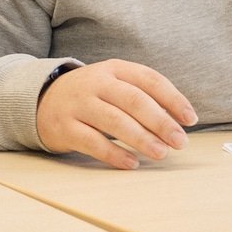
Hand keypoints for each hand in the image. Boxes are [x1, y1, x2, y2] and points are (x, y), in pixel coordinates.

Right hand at [38, 61, 197, 170]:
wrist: (41, 100)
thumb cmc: (91, 95)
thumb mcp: (114, 83)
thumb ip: (141, 94)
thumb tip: (176, 120)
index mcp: (115, 68)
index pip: (150, 80)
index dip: (173, 99)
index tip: (190, 119)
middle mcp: (97, 83)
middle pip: (135, 101)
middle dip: (161, 122)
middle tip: (180, 141)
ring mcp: (79, 105)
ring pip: (115, 121)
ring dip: (142, 139)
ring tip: (161, 153)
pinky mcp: (65, 127)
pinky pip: (93, 142)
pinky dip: (115, 154)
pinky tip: (132, 163)